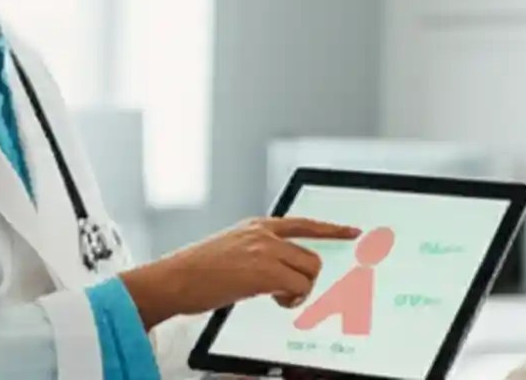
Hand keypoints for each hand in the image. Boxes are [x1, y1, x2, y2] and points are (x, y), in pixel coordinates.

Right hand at [120, 217, 360, 329]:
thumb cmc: (195, 272)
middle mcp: (264, 234)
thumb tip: (281, 269)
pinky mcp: (263, 271)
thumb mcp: (231, 250)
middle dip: (306, 279)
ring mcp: (265, 250)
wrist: (172, 280)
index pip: (304, 223)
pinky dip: (290, 300)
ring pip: (309, 272)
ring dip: (298, 291)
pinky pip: (297, 288)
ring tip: (276, 298)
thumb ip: (257, 250)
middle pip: (312, 257)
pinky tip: (271, 301)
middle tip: (287, 294)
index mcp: (258, 226)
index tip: (352, 231)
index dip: (332, 229)